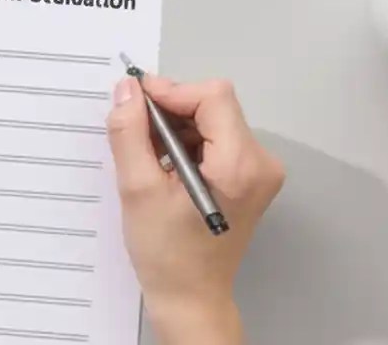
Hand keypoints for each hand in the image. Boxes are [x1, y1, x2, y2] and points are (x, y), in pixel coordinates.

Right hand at [107, 76, 283, 344]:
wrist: (190, 297)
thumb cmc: (167, 253)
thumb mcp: (138, 189)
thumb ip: (130, 133)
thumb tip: (126, 91)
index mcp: (240, 166)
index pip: (211, 97)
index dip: (171, 91)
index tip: (136, 100)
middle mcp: (260, 163)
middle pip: (214, 106)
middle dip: (171, 111)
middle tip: (135, 132)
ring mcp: (259, 171)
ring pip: (214, 120)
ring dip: (177, 127)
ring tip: (149, 156)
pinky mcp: (250, 177)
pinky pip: (217, 139)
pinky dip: (188, 142)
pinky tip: (165, 165)